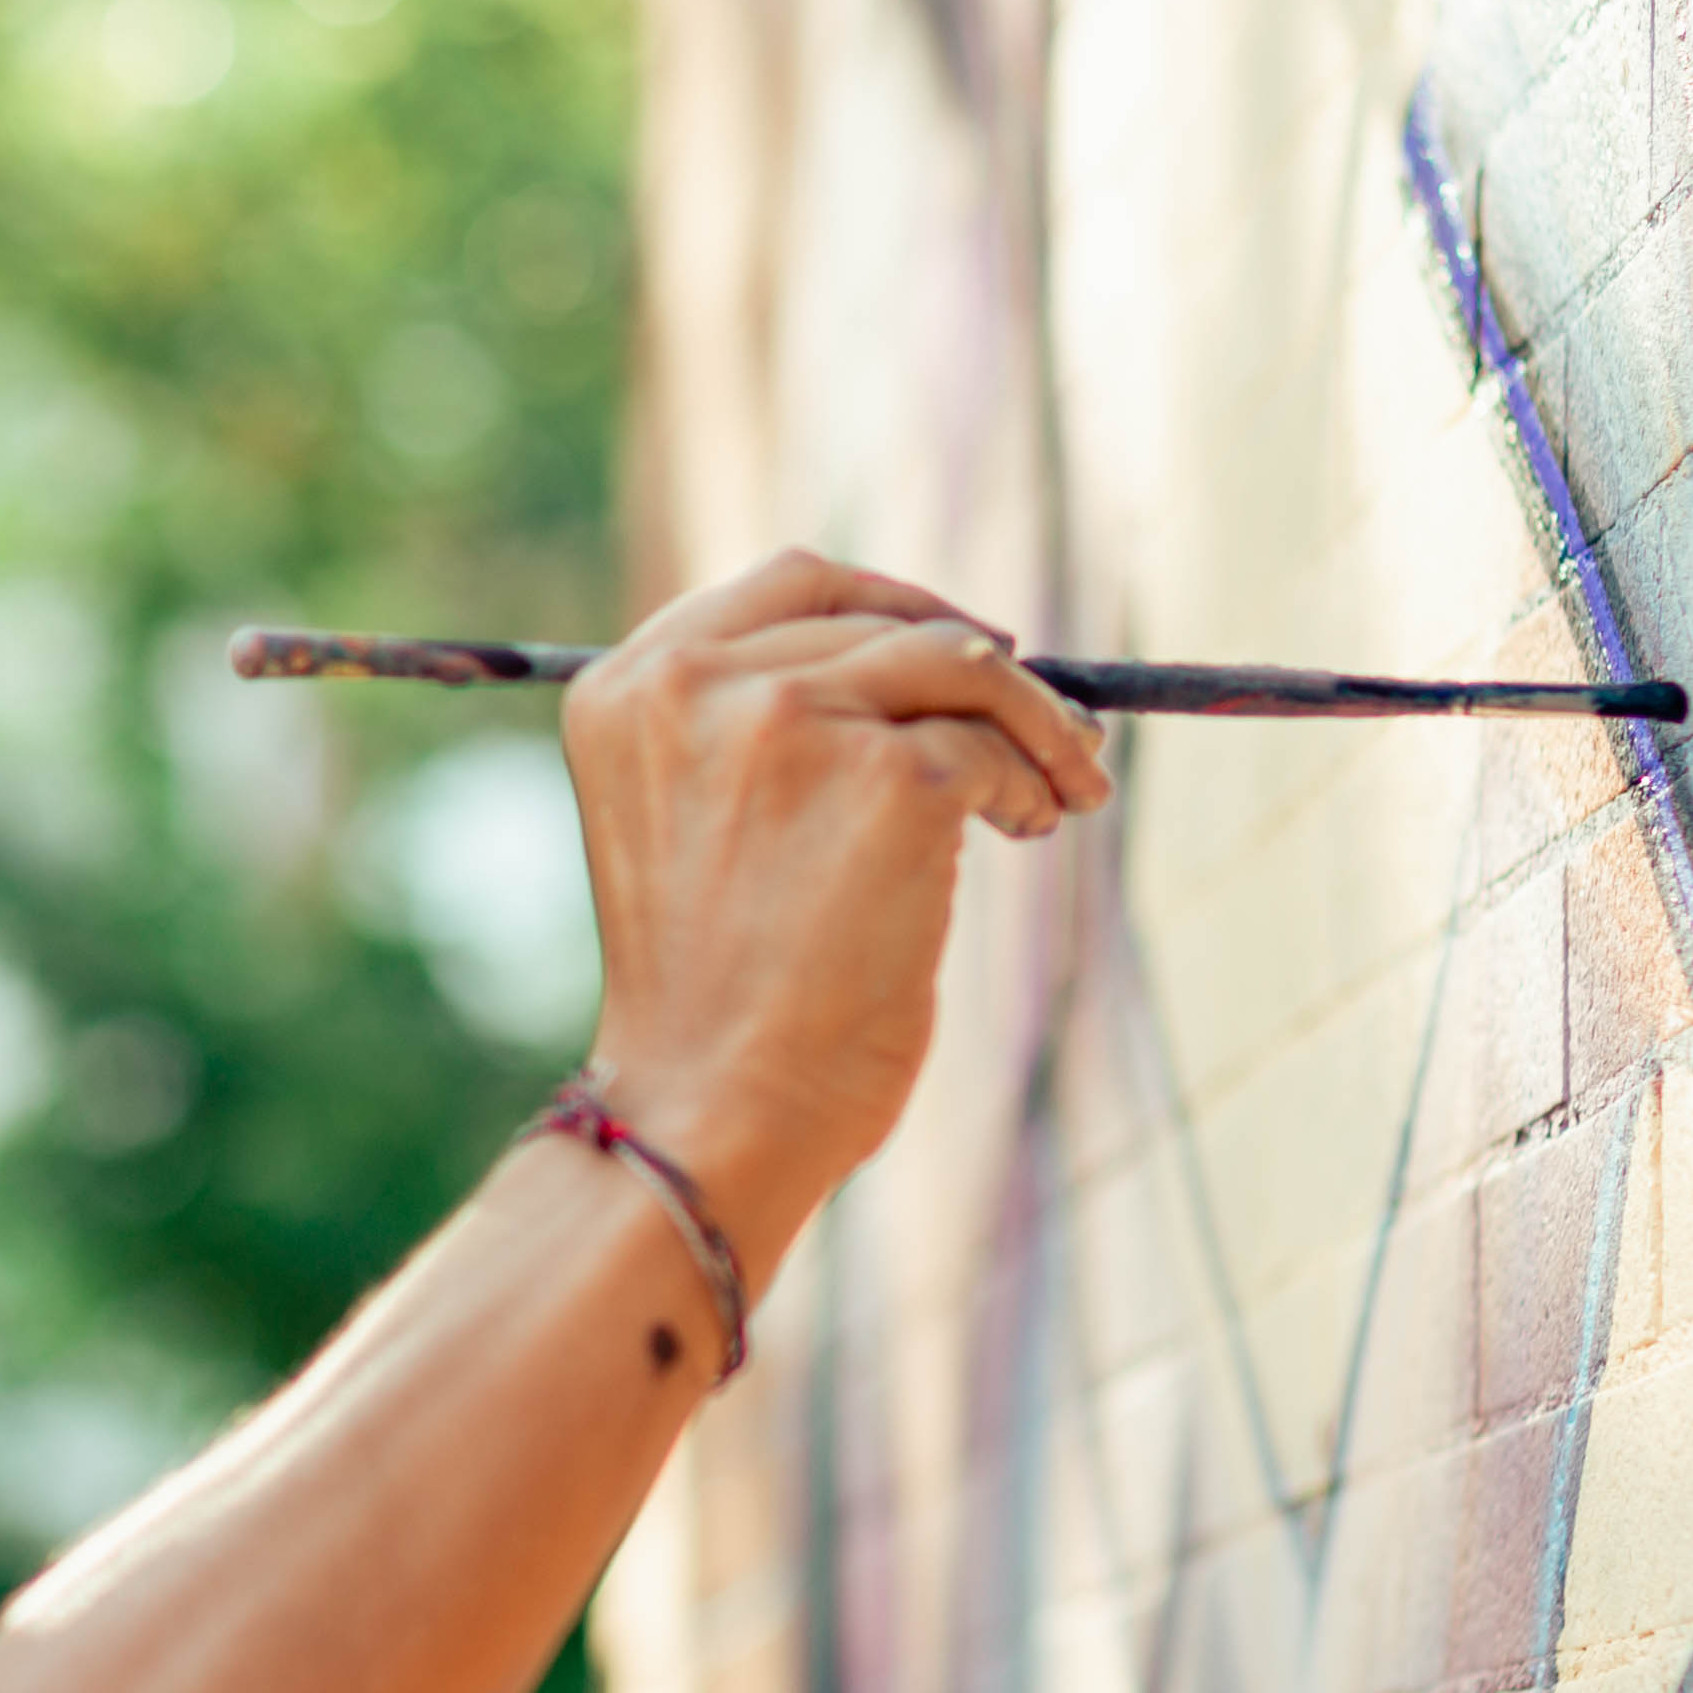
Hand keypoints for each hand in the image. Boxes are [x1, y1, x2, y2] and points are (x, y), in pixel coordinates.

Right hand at [558, 552, 1111, 1253]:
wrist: (718, 1107)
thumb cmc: (712, 999)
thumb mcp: (687, 824)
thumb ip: (748, 729)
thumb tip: (925, 660)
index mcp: (627, 689)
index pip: (787, 585)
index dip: (890, 602)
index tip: (958, 641)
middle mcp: (696, 684)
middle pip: (884, 621)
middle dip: (980, 667)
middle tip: (1047, 723)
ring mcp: (791, 719)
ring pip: (960, 664)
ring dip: (1034, 718)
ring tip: (1065, 785)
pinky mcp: (891, 776)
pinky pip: (994, 748)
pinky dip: (1034, 784)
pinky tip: (1032, 828)